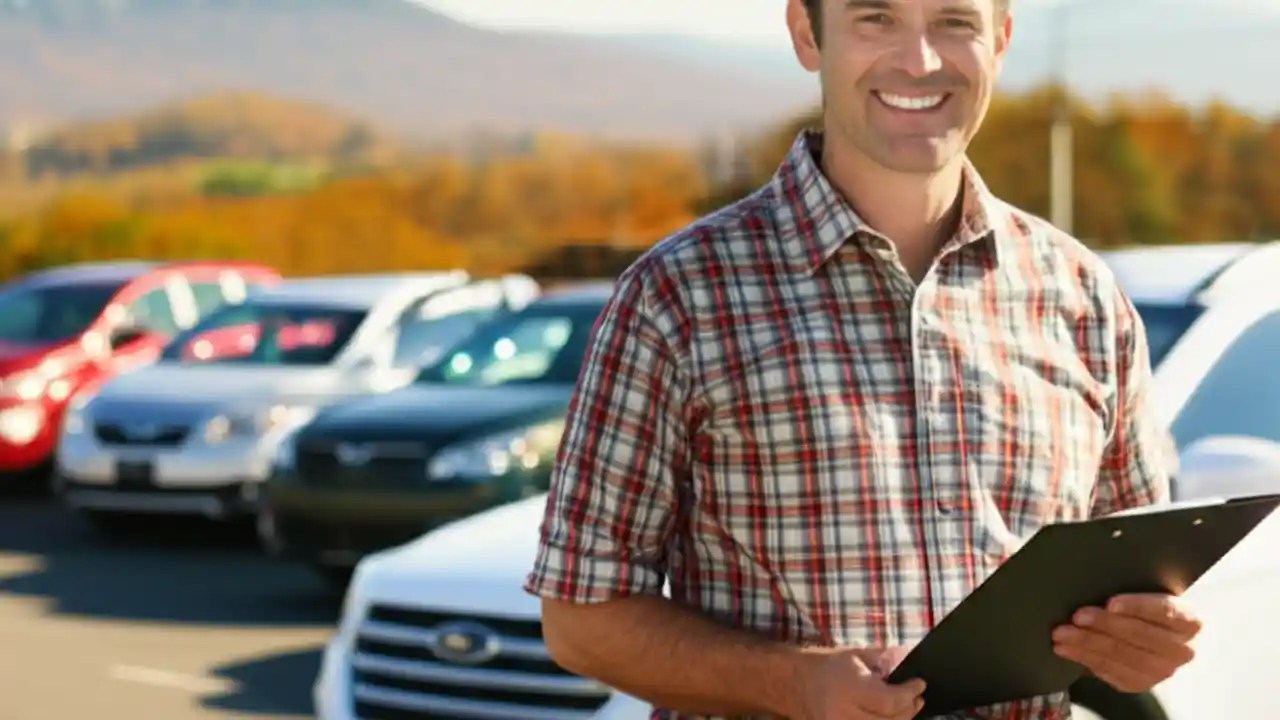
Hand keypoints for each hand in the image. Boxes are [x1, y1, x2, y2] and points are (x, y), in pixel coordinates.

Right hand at [787, 646, 925, 719]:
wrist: (790, 682)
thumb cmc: (821, 664)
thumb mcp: (852, 655)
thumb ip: (880, 659)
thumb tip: (904, 658)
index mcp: (850, 688)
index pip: (890, 700)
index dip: (909, 694)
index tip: (920, 684)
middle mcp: (845, 713)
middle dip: (908, 710)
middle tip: (917, 699)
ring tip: (906, 710)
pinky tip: (888, 717)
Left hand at [1052, 593, 1202, 692]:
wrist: (1155, 634)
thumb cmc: (1145, 606)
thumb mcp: (1148, 591)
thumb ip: (1133, 586)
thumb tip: (1096, 580)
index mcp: (1190, 621)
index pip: (1165, 611)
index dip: (1138, 607)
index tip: (1110, 602)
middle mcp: (1182, 650)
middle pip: (1140, 635)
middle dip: (1104, 625)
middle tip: (1076, 616)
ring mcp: (1163, 671)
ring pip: (1121, 656)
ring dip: (1087, 643)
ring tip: (1061, 633)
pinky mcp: (1141, 684)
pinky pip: (1109, 671)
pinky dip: (1084, 658)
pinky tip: (1065, 648)